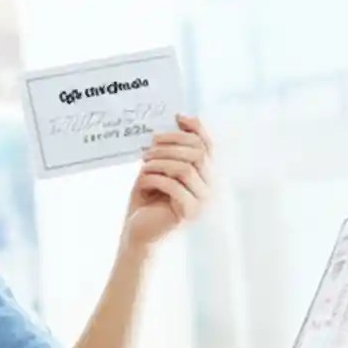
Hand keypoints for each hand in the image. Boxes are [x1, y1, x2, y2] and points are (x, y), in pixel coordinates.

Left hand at [122, 114, 212, 250]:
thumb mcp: (157, 167)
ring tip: (143, 165)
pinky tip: (142, 182)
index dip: (196, 128)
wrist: (137, 230)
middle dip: (170, 145)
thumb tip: (178, 118)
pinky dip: (154, 179)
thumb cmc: (147, 197)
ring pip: (185, 168)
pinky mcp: (189, 213)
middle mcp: (209, 187)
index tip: (176, 117)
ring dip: (160, 162)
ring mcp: (202, 201)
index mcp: (204, 174)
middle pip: (198, 153)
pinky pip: (174, 186)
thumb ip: (170, 148)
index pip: (208, 146)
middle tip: (148, 148)